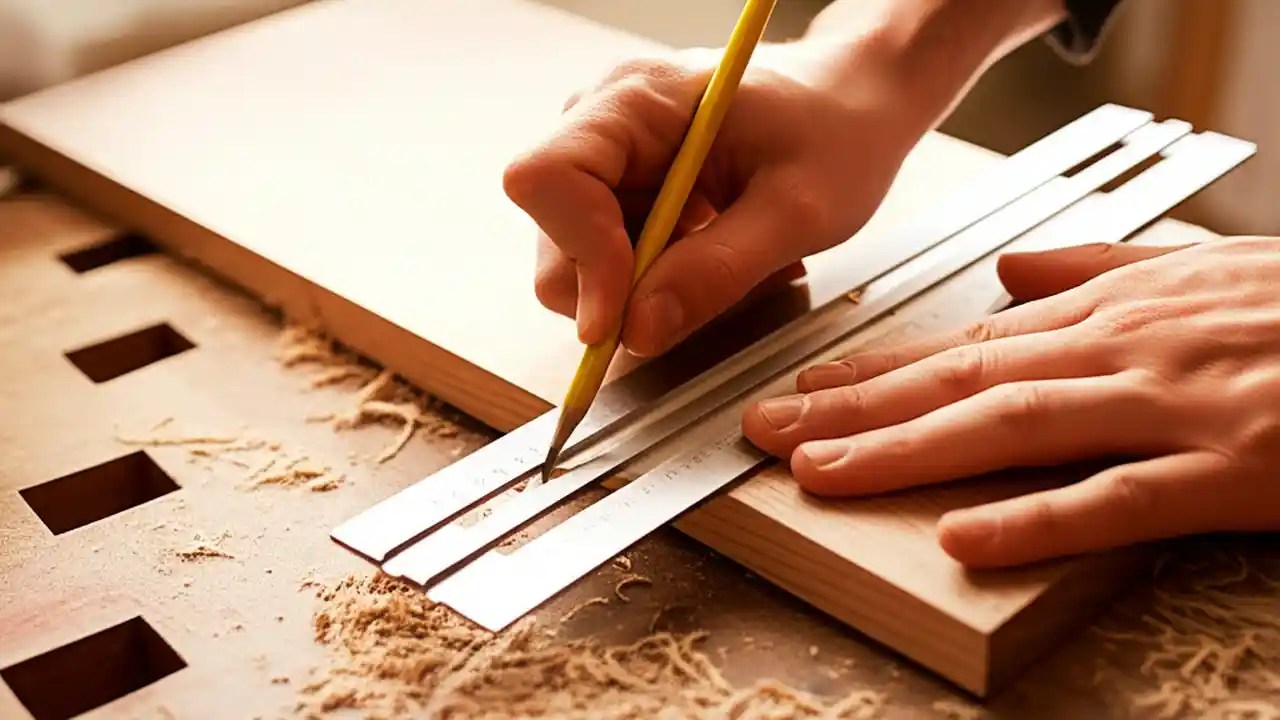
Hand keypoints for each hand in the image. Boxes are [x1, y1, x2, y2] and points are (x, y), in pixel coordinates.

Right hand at [502, 41, 926, 356]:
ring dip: (639, 288)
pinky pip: (605, 258)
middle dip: (613, 289)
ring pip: (573, 258)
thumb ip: (718, 271)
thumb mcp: (799, 211)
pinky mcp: (619, 187)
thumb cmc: (839, 132)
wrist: (852, 104)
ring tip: (719, 264)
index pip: (546, 179)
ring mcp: (607, 156)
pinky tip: (707, 256)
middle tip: (697, 296)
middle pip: (553, 234)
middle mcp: (603, 120)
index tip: (627, 314)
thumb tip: (636, 332)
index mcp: (638, 99)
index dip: (579, 254)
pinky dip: (651, 280)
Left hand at [741, 238, 1279, 567]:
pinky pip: (1119, 497)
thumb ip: (1097, 269)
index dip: (873, 368)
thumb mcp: (1201, 268)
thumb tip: (1009, 271)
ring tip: (819, 473)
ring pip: (1012, 427)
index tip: (800, 388)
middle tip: (764, 432)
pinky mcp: (1232, 468)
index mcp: (1114, 307)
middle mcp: (1124, 347)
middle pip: (962, 378)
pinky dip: (1037, 519)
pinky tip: (963, 541)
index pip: (965, 340)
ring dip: (906, 451)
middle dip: (853, 406)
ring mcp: (1175, 405)